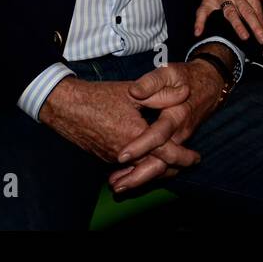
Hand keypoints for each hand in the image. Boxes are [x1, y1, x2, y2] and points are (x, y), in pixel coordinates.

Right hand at [39, 76, 198, 170]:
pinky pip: (128, 168)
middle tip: (187, 164)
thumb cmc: (99, 96)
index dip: (184, 157)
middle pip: (156, 168)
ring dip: (157, 168)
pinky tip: (146, 162)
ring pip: (142, 169)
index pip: (167, 153)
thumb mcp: (132, 91)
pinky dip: (141, 167)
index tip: (196, 158)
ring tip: (171, 165)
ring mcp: (113, 158)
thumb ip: (160, 95)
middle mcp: (125, 153)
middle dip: (174, 168)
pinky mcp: (105, 158)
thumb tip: (184, 93)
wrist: (66, 107)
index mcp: (135, 135)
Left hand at [107, 60, 226, 192]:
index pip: (158, 134)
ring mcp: (178, 142)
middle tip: (116, 185)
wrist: (209, 84)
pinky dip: (146, 173)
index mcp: (176, 114)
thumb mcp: (170, 72)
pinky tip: (127, 179)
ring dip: (139, 178)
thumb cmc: (185, 76)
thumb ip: (152, 82)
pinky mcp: (176, 145)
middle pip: (162, 161)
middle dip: (139, 175)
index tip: (121, 155)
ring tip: (116, 187)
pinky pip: (163, 164)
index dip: (141, 146)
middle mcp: (179, 133)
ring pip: (162, 167)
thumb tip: (135, 91)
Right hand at [195, 0, 262, 44]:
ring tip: (244, 37)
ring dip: (237, 25)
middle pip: (246, 11)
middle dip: (255, 26)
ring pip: (230, 12)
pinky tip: (199, 31)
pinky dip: (199, 21)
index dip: (261, 21)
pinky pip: (203, 11)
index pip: (256, 7)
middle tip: (262, 39)